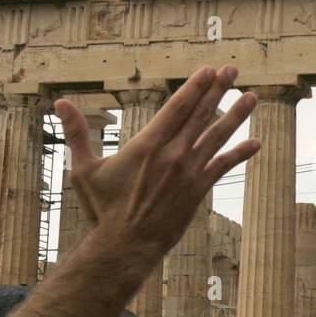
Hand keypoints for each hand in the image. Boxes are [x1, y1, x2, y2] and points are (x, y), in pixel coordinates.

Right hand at [55, 66, 258, 270]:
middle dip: (218, 90)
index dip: (195, 87)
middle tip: (232, 70)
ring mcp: (189, 172)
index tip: (208, 70)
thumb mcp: (84, 169)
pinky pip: (223, 166)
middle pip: (200, 114)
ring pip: (217, 136)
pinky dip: (240, 154)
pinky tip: (256, 142)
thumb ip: (77, 133)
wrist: (125, 246)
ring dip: (236, 115)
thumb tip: (59, 103)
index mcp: (147, 145)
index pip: (177, 107)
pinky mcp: (199, 191)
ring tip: (252, 97)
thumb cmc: (102, 209)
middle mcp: (172, 155)